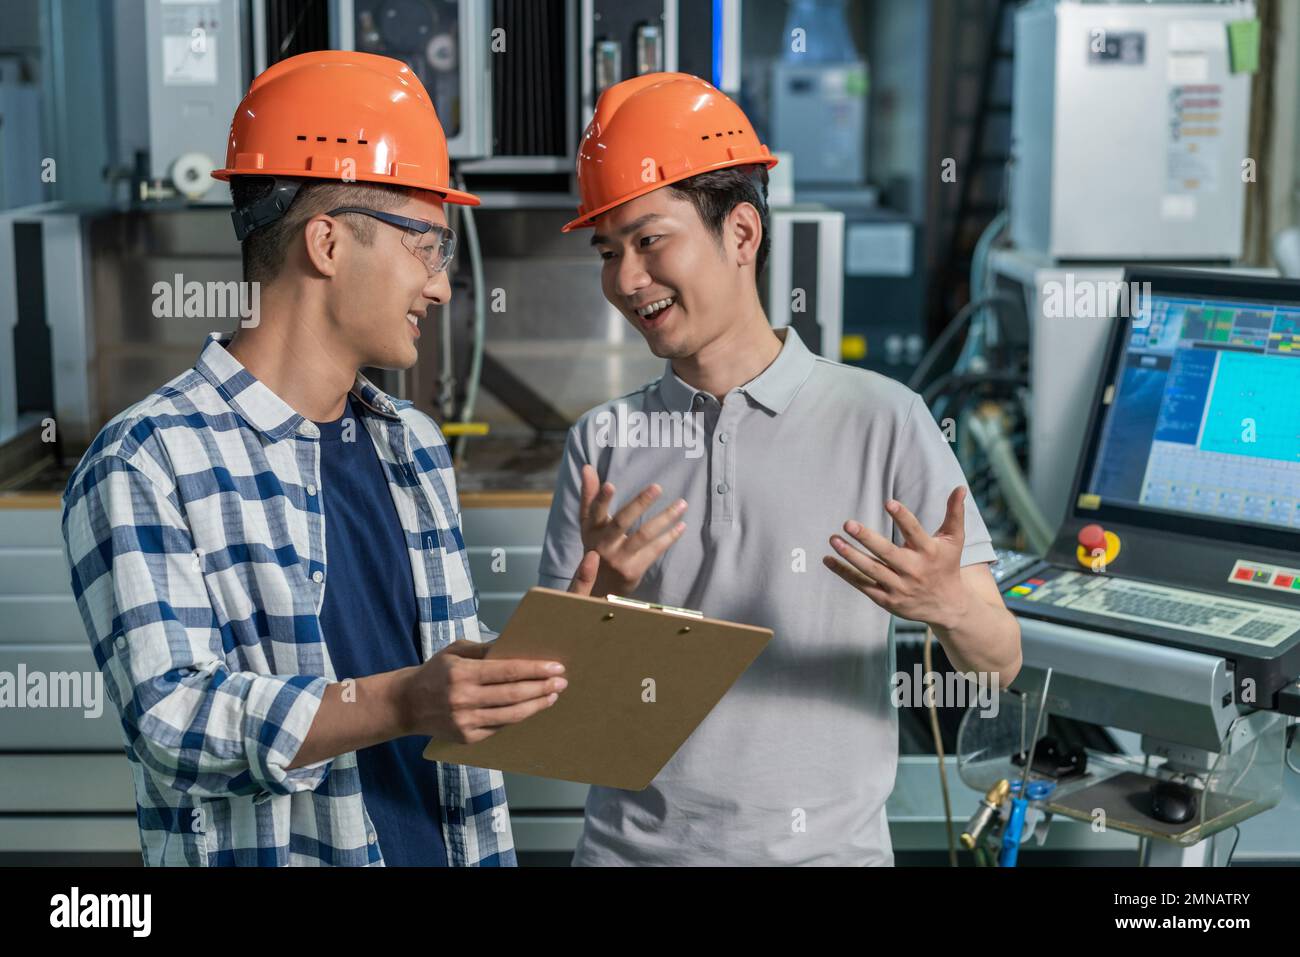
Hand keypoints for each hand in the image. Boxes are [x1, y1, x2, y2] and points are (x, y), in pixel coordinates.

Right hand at [401, 640, 567, 743]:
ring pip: (511, 715)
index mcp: (462, 674)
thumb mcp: (455, 652)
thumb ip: (485, 651)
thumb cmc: (435, 672)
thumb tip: (515, 648)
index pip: (507, 671)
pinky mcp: (467, 738)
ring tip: (552, 696)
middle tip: (561, 682)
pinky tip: (531, 709)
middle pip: (513, 695)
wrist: (407, 704)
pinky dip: (518, 717)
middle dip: (542, 688)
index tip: (556, 667)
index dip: (534, 669)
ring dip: (536, 705)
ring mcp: (465, 721)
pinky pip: (500, 727)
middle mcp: (464, 699)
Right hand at [570, 463, 685, 596]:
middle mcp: (603, 544)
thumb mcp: (589, 524)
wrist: (600, 587)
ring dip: (664, 518)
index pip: (595, 511)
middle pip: (622, 522)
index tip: (610, 484)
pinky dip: (669, 537)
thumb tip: (586, 466)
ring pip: (643, 535)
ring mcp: (618, 559)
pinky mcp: (633, 570)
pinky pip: (654, 550)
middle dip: (639, 503)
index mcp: (591, 529)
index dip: (601, 498)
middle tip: (657, 487)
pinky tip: (681, 525)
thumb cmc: (597, 546)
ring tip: (682, 504)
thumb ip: (589, 495)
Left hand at [823, 486, 969, 628]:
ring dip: (850, 555)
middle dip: (867, 538)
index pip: (914, 532)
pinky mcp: (887, 599)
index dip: (902, 517)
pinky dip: (845, 573)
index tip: (888, 502)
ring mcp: (899, 587)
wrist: (947, 606)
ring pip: (871, 570)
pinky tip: (829, 560)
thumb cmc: (947, 565)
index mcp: (929, 552)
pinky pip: (862, 585)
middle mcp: (913, 570)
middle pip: (887, 553)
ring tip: (833, 539)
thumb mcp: (954, 540)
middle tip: (848, 523)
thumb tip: (960, 487)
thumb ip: (955, 513)